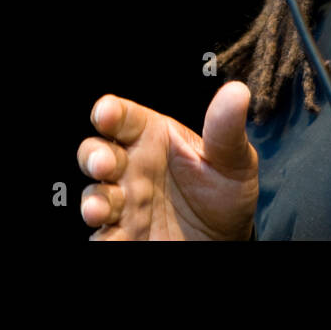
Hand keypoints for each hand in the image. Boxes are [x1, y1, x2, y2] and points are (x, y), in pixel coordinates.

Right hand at [78, 81, 258, 239]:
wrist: (227, 239)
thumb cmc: (224, 191)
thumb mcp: (232, 160)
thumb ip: (226, 130)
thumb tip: (237, 92)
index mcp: (152, 137)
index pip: (123, 117)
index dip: (109, 112)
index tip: (105, 113)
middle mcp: (131, 167)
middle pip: (97, 152)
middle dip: (94, 156)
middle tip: (104, 165)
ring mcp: (125, 203)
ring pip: (95, 195)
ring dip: (94, 201)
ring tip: (99, 210)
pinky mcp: (124, 235)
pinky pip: (105, 236)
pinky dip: (104, 237)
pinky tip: (114, 238)